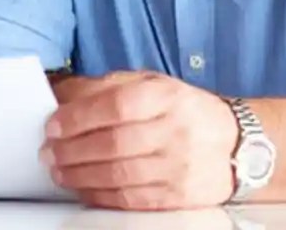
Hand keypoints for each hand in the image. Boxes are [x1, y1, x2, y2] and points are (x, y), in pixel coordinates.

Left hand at [41, 71, 238, 210]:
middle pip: (114, 143)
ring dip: (80, 175)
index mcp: (167, 97)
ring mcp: (179, 167)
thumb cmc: (184, 111)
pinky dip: (100, 196)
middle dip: (72, 150)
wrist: (238, 145)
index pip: (117, 105)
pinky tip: (83, 188)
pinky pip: (131, 200)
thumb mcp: (152, 85)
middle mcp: (176, 131)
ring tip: (58, 170)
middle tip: (48, 152)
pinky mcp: (179, 197)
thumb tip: (62, 95)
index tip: (53, 125)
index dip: (79, 117)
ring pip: (120, 175)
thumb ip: (107, 87)